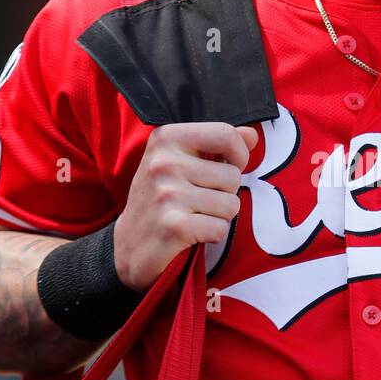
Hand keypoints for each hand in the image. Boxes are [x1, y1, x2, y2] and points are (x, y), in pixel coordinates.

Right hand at [114, 121, 258, 291]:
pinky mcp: (174, 226)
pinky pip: (221, 228)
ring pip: (231, 205)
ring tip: (193, 216)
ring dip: (219, 216)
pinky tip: (191, 233)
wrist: (128, 245)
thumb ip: (218, 144)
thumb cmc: (160, 199)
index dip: (239, 155)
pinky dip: (212, 235)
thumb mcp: (181, 161)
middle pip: (232, 176)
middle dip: (225, 193)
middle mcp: (164, 163)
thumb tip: (252, 134)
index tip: (228, 167)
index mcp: (165, 138)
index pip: (225, 134)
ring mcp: (167, 194)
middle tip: (197, 201)